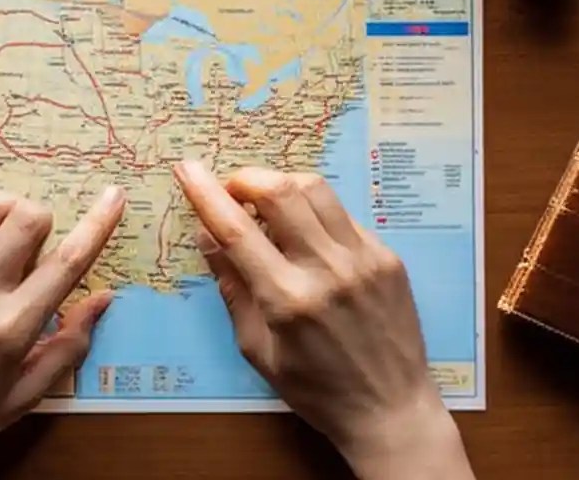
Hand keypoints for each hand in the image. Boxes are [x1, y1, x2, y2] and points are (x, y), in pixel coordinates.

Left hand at [0, 188, 125, 479]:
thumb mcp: (24, 397)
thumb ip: (67, 347)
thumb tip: (102, 299)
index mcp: (13, 329)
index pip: (67, 262)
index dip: (98, 223)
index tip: (114, 196)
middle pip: (25, 220)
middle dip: (45, 219)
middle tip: (38, 245)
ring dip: (7, 210)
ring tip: (6, 233)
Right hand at [173, 162, 473, 479]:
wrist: (391, 409)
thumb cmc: (315, 390)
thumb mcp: (258, 350)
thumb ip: (233, 287)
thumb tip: (207, 235)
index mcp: (288, 299)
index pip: (237, 229)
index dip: (206, 193)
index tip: (187, 168)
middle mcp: (328, 270)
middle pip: (281, 191)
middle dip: (246, 178)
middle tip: (232, 191)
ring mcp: (364, 258)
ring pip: (316, 189)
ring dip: (282, 185)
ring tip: (267, 205)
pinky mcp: (387, 256)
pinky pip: (342, 214)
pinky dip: (314, 211)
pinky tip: (306, 234)